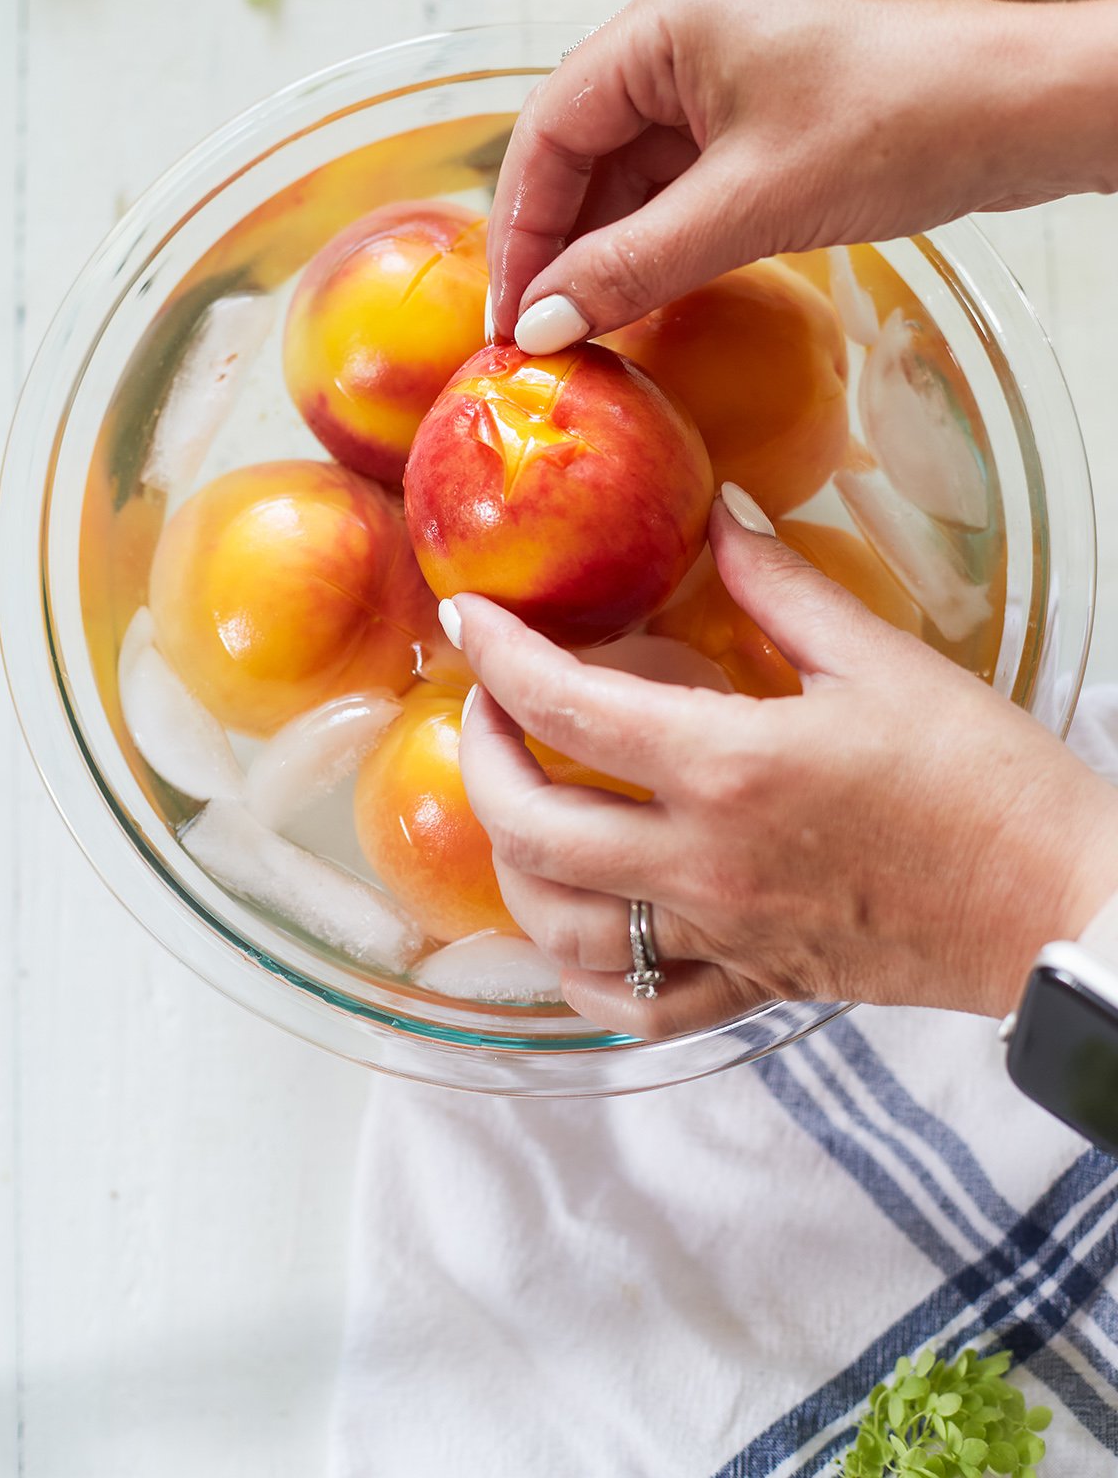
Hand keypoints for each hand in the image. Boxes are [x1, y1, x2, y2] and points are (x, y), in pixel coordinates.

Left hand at [453, 495, 1117, 1036]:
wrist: (1058, 904)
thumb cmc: (986, 782)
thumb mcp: (883, 662)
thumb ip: (781, 587)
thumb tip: (721, 517)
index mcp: (732, 767)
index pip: (568, 710)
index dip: (499, 657)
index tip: (469, 622)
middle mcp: (706, 864)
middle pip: (532, 832)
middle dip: (486, 761)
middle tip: (493, 710)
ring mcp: (724, 938)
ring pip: (562, 932)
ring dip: (515, 868)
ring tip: (523, 808)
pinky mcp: (754, 986)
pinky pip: (637, 1010)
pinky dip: (583, 977)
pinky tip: (580, 927)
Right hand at [487, 0, 1117, 351]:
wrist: (1026, 107)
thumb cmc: (902, 121)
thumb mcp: (752, 206)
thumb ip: (637, 267)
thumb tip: (544, 325)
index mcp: (663, 25)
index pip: (549, 131)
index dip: (519, 231)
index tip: (509, 316)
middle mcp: (679, 40)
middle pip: (580, 153)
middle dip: (558, 246)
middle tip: (539, 337)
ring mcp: (720, 79)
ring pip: (629, 176)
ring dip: (607, 252)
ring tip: (586, 332)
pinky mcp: (758, 119)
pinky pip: (679, 186)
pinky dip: (657, 244)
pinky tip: (643, 299)